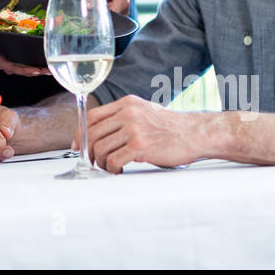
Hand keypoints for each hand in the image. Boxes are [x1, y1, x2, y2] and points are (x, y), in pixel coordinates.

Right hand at [0, 27, 50, 76]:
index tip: (36, 70)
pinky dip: (35, 64)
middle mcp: (4, 63)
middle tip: (50, 71)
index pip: (13, 68)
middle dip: (37, 72)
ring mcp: (9, 61)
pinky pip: (25, 63)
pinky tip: (44, 63)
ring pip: (25, 68)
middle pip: (22, 71)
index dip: (25, 70)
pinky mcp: (13, 57)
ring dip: (38, 69)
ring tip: (51, 69)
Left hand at [77, 95, 201, 171]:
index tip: (78, 145)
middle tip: (92, 162)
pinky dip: (112, 169)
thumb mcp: (144, 111)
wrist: (195, 133)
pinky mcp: (140, 146)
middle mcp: (127, 113)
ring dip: (101, 162)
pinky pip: (113, 160)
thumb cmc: (171, 127)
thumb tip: (99, 133)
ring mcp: (133, 129)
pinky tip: (118, 170)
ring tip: (109, 167)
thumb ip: (123, 117)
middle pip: (93, 134)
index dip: (81, 133)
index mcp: (126, 103)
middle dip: (88, 152)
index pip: (92, 116)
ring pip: (100, 148)